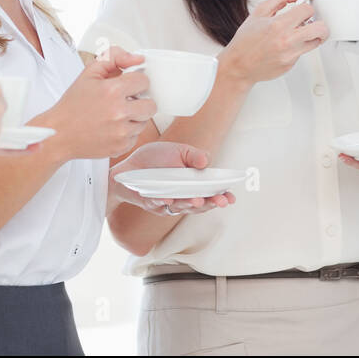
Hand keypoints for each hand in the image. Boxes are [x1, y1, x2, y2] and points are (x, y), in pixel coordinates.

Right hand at [47, 46, 155, 159]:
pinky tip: (112, 127)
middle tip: (125, 101)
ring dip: (134, 117)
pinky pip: (136, 137)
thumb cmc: (73, 105)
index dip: (135, 82)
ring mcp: (121, 132)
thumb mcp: (90, 73)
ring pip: (144, 121)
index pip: (144, 81)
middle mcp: (119, 112)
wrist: (59, 133)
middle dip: (140, 101)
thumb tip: (137, 59)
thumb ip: (114, 57)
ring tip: (115, 115)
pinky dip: (127, 132)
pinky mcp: (121, 147)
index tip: (127, 86)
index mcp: (113, 91)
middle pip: (151, 105)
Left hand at [109, 141, 235, 214]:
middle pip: (200, 204)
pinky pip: (158, 205)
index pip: (210, 192)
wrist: (128, 166)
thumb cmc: (154, 159)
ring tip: (198, 200)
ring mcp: (168, 202)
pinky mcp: (152, 203)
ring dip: (190, 204)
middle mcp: (182, 195)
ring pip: (181, 207)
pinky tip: (168, 200)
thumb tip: (206, 161)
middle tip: (220, 201)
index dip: (221, 196)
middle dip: (210, 203)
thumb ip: (193, 156)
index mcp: (192, 183)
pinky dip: (163, 203)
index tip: (230, 198)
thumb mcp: (177, 151)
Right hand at [218, 0, 328, 86]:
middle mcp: (286, 41)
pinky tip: (286, 45)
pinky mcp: (290, 64)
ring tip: (301, 33)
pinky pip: (303, 52)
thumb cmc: (246, 40)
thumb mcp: (260, 11)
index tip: (304, 9)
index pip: (308, 10)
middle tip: (313, 22)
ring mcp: (290, 55)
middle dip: (320, 23)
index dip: (307, 7)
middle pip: (320, 28)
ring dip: (312, 36)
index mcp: (278, 24)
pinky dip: (299, 47)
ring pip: (316, 42)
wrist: (238, 65)